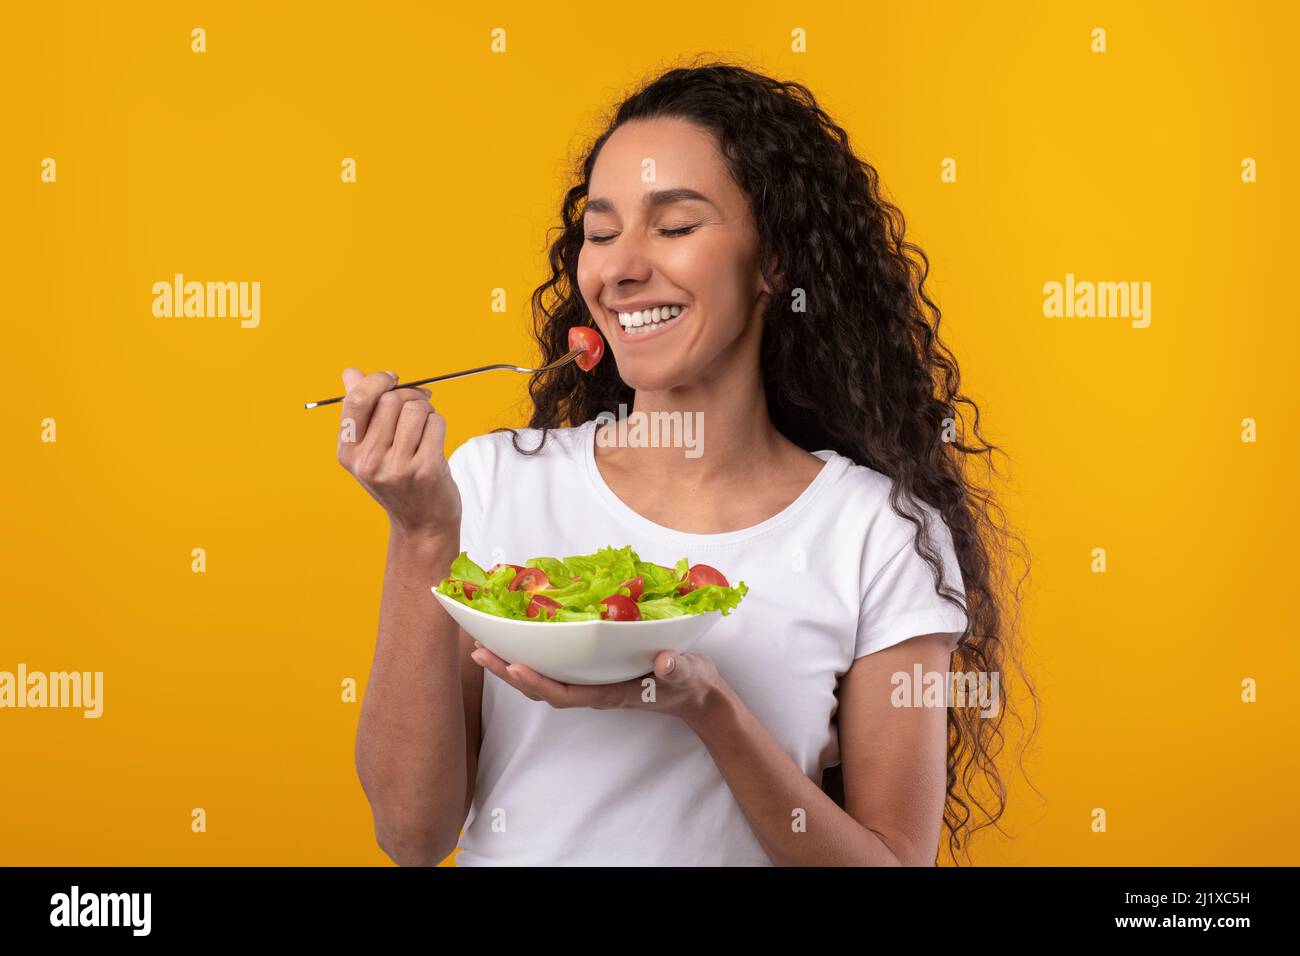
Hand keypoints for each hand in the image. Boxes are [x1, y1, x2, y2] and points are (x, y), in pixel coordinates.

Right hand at [336, 367, 461, 540]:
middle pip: (391, 399)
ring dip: (427, 409)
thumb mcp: (370, 450)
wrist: (422, 524)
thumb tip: (350, 372)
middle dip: (409, 395)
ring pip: (416, 409)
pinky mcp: (425, 469)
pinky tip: (435, 440)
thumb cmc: (398, 481)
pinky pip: (436, 423)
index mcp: (348, 453)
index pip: (357, 400)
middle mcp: (369, 461)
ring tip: (426, 426)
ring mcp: (397, 467)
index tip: (394, 379)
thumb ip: (361, 410)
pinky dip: (439, 424)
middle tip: (419, 404)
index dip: (378, 380)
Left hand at [469, 642, 727, 725]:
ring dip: (512, 664)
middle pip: (542, 687)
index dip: (537, 683)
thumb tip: (663, 662)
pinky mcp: (594, 672)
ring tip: (484, 645)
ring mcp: (592, 682)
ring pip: (544, 679)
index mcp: (610, 693)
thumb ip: (676, 669)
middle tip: (478, 650)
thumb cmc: (689, 684)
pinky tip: (519, 640)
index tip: (513, 666)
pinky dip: (534, 655)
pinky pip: (556, 668)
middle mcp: (594, 690)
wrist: (696, 693)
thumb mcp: (688, 675)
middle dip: (508, 672)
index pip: (564, 694)